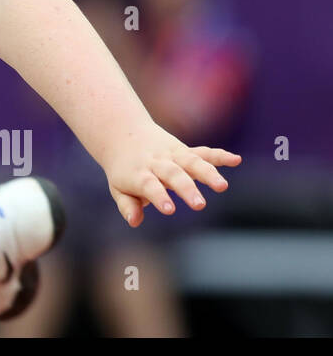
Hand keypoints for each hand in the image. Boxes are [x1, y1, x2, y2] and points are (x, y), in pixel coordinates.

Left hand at [101, 120, 240, 226]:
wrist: (122, 134)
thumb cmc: (123, 171)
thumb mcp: (118, 188)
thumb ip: (128, 205)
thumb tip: (134, 222)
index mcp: (139, 173)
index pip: (149, 186)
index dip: (159, 196)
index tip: (169, 209)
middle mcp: (157, 162)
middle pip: (173, 174)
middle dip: (187, 189)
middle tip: (199, 205)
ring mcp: (172, 154)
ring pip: (191, 162)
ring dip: (208, 173)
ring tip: (223, 187)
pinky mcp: (184, 150)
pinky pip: (203, 152)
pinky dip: (219, 155)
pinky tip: (236, 160)